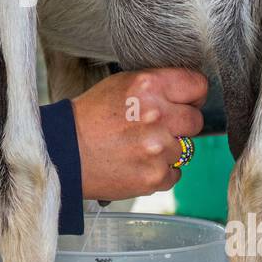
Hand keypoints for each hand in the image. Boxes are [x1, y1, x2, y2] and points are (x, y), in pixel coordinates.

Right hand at [70, 67, 207, 201]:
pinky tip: (137, 164)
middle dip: (180, 124)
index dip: (191, 95)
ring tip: (139, 147)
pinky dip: (159, 172)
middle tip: (156, 128)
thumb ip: (156, 84)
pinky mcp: (154, 176)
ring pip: (185, 149)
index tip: (183, 102)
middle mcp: (157, 115)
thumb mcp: (121, 84)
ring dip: (167, 150)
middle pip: (195, 120)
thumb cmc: (90, 116)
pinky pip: (175, 173)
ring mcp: (157, 148)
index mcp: (149, 85)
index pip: (198, 85)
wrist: (63, 153)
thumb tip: (188, 92)